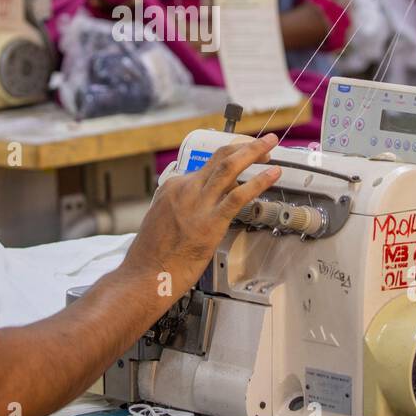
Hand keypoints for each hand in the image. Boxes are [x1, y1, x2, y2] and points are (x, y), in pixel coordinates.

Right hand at [124, 133, 280, 286]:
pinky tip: (271, 174)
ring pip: (229, 167)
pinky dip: (258, 182)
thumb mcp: (159, 219)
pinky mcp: (210, 221)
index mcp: (172, 187)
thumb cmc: (151, 256)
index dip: (228, 160)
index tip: (241, 159)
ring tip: (270, 145)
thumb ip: (178, 207)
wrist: (144, 275)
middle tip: (262, 141)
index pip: (205, 166)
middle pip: (219, 158)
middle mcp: (185, 189)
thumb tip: (196, 205)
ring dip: (253, 153)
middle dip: (244, 145)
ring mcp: (198, 203)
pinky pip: (239, 195)